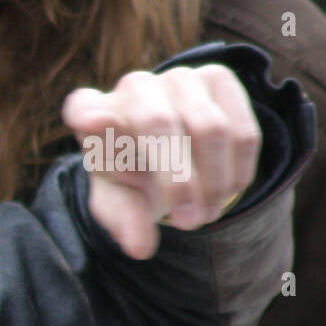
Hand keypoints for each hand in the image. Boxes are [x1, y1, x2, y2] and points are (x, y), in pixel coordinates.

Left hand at [62, 64, 260, 258]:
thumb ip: (124, 218)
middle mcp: (131, 86)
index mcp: (89, 112)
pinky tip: (228, 192)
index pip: (83, 110)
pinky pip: (241, 129)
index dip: (91, 117)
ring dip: (214, 182)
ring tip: (207, 214)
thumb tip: (139, 248)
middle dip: (178, 179)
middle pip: (157, 122)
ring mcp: (177, 77)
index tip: (92, 124)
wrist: (172, 151)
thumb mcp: (121, 201)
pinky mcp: (218, 78)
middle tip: (189, 223)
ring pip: (210, 128)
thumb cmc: (134, 178)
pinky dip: (237, 170)